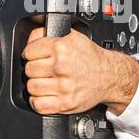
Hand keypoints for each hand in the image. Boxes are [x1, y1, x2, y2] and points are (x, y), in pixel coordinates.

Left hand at [22, 25, 138, 115]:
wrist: (109, 76)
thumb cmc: (91, 58)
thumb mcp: (72, 36)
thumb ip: (49, 34)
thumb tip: (30, 39)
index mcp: (61, 48)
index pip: (29, 52)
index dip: (30, 54)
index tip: (34, 57)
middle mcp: (61, 67)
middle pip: (29, 70)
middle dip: (34, 70)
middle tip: (42, 70)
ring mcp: (63, 87)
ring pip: (31, 87)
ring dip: (35, 85)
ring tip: (44, 82)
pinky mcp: (65, 103)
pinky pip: (39, 105)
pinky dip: (38, 102)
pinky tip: (44, 95)